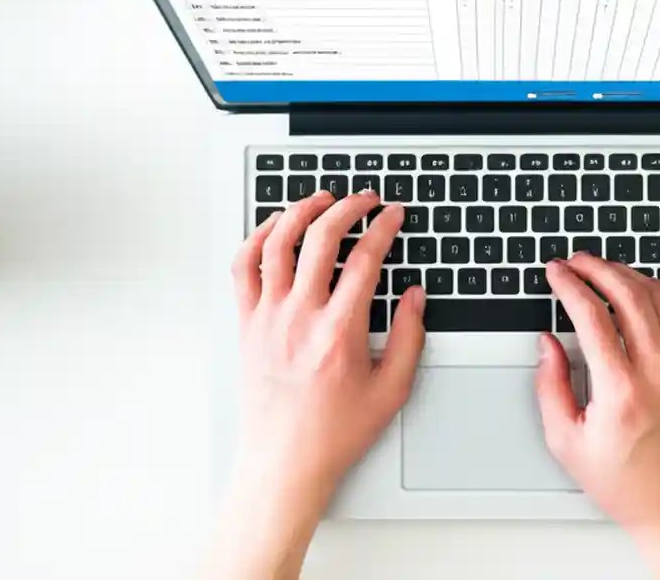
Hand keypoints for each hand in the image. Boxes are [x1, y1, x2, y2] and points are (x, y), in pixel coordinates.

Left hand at [206, 189, 424, 579]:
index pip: (366, 258)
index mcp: (340, 331)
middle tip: (364, 199)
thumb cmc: (334, 432)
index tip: (393, 214)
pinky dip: (257, 238)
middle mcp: (301, 316)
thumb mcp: (391, 390)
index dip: (384, 226)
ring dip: (301, 211)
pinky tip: (274, 228)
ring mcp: (268, 317)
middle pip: (322, 238)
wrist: (285, 460)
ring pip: (278, 243)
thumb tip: (415, 297)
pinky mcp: (247, 324)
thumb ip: (410, 338)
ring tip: (320, 199)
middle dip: (348, 207)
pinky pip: (244, 268)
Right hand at [536, 253, 659, 579]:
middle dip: (597, 267)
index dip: (569, 284)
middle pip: (628, 294)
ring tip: (605, 270)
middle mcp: (659, 374)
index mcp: (621, 391)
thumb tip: (547, 344)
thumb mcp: (566, 442)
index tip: (556, 272)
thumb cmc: (626, 484)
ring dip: (629, 274)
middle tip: (576, 261)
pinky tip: (648, 289)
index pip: (592, 315)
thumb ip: (550, 386)